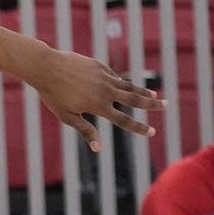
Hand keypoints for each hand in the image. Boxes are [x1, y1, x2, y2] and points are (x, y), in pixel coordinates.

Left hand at [26, 46, 162, 152]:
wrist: (46, 68)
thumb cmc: (53, 95)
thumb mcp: (67, 116)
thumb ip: (86, 130)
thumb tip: (99, 148)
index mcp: (98, 106)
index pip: (124, 120)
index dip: (139, 127)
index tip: (152, 132)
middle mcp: (105, 91)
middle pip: (135, 99)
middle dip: (152, 104)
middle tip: (167, 106)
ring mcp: (104, 77)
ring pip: (128, 86)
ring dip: (143, 91)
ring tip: (155, 96)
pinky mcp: (100, 66)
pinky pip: (114, 77)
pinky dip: (121, 83)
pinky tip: (125, 87)